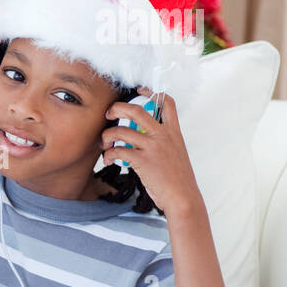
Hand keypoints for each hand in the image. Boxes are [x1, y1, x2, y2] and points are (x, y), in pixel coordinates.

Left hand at [101, 89, 198, 216]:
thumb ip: (163, 141)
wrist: (183, 197)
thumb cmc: (178, 179)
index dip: (152, 92)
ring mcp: (152, 147)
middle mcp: (163, 136)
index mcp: (173, 132)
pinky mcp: (142, 161)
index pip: (167, 103)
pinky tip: (108, 159)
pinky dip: (108, 154)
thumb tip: (145, 136)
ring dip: (107, 136)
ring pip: (121, 130)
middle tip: (109, 114)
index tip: (139, 89)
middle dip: (118, 108)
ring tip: (104, 144)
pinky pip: (118, 150)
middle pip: (137, 110)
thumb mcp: (177, 153)